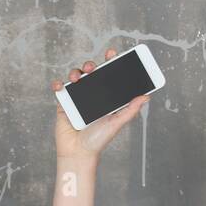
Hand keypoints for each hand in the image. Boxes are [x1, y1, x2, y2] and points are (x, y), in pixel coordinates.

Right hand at [50, 49, 148, 166]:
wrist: (78, 153)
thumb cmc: (98, 140)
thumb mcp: (116, 123)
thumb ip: (130, 110)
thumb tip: (147, 96)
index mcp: (106, 96)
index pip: (109, 75)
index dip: (110, 62)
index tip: (112, 53)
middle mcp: (92, 94)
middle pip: (91, 72)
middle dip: (91, 65)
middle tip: (93, 67)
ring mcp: (77, 97)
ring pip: (75, 77)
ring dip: (75, 73)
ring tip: (77, 78)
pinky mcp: (64, 103)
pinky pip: (60, 89)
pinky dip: (58, 84)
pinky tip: (60, 85)